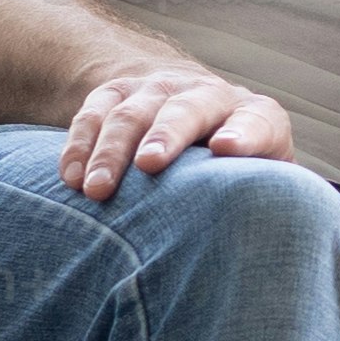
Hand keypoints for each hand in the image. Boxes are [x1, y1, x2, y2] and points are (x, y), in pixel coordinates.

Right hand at [58, 64, 296, 197]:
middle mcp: (207, 94)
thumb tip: (266, 252)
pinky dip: (78, 145)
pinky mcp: (117, 92)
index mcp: (254, 116)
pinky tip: (70, 178)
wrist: (188, 104)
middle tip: (150, 165)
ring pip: (132, 112)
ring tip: (97, 190)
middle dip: (168, 134)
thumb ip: (269, 202)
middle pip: (186, 108)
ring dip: (112, 150)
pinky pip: (93, 113)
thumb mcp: (260, 177)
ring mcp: (158, 88)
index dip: (245, 133)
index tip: (227, 150)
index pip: (256, 121)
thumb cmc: (233, 167)